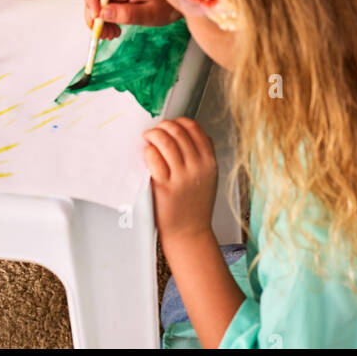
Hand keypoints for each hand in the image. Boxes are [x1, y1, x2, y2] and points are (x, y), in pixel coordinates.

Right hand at [84, 0, 180, 40]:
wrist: (177, 1)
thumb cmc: (166, 6)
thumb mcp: (148, 15)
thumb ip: (126, 14)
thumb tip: (103, 13)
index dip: (91, 1)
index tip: (96, 20)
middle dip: (94, 16)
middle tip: (102, 34)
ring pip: (99, 2)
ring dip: (100, 20)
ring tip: (110, 34)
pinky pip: (107, 5)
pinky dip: (107, 19)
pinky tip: (114, 29)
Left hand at [143, 117, 217, 244]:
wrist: (190, 234)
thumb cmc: (196, 206)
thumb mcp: (209, 176)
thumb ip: (202, 154)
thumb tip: (184, 130)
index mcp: (209, 162)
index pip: (194, 128)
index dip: (179, 121)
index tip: (171, 125)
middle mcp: (197, 167)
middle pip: (177, 131)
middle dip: (163, 126)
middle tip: (156, 131)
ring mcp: (181, 177)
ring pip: (164, 140)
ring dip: (153, 134)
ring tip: (148, 138)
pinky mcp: (164, 187)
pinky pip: (153, 157)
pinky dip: (148, 150)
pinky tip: (147, 153)